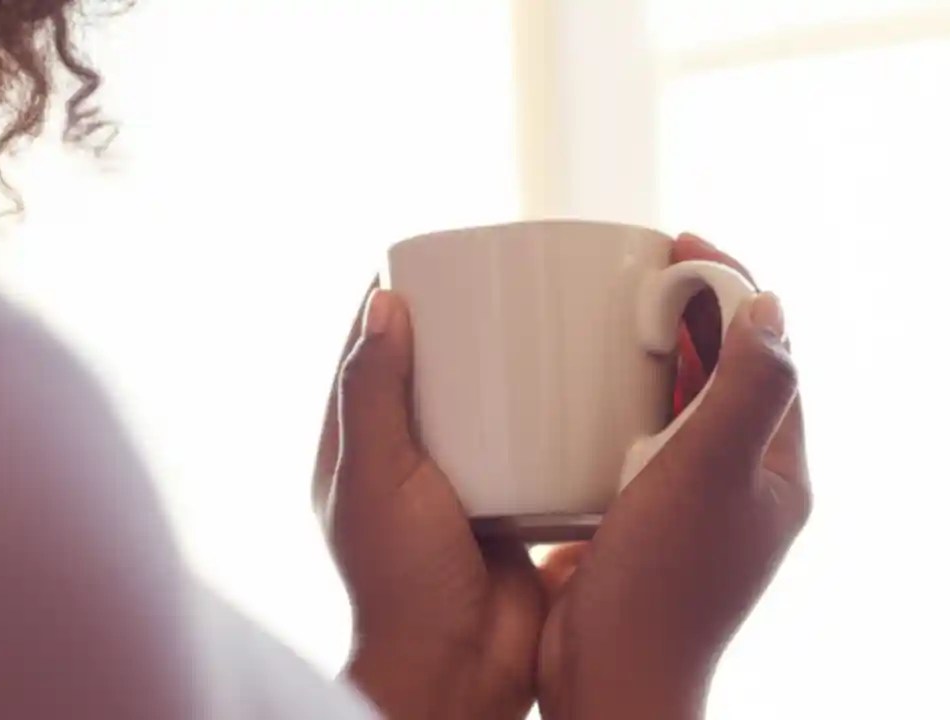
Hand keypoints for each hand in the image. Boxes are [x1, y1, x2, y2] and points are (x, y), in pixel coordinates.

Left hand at [313, 286, 543, 719]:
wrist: (462, 673)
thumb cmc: (401, 583)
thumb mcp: (374, 479)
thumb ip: (372, 394)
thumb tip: (384, 303)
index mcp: (359, 452)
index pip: (369, 359)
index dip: (393, 306)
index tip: (434, 259)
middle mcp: (409, 463)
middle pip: (436, 374)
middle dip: (468, 328)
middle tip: (512, 281)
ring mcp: (464, 485)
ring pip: (490, 407)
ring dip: (516, 368)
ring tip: (557, 318)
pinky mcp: (516, 505)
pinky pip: (535, 447)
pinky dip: (554, 416)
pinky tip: (589, 385)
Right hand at [537, 235, 810, 719]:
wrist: (609, 678)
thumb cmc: (663, 587)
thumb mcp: (709, 474)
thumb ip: (749, 389)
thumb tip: (772, 306)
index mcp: (777, 468)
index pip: (769, 352)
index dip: (732, 288)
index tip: (682, 244)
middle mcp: (742, 480)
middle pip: (727, 369)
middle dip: (692, 309)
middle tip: (637, 269)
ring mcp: (693, 500)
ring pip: (682, 402)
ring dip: (655, 353)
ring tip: (610, 312)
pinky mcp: (644, 516)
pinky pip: (639, 437)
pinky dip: (619, 400)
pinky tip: (579, 388)